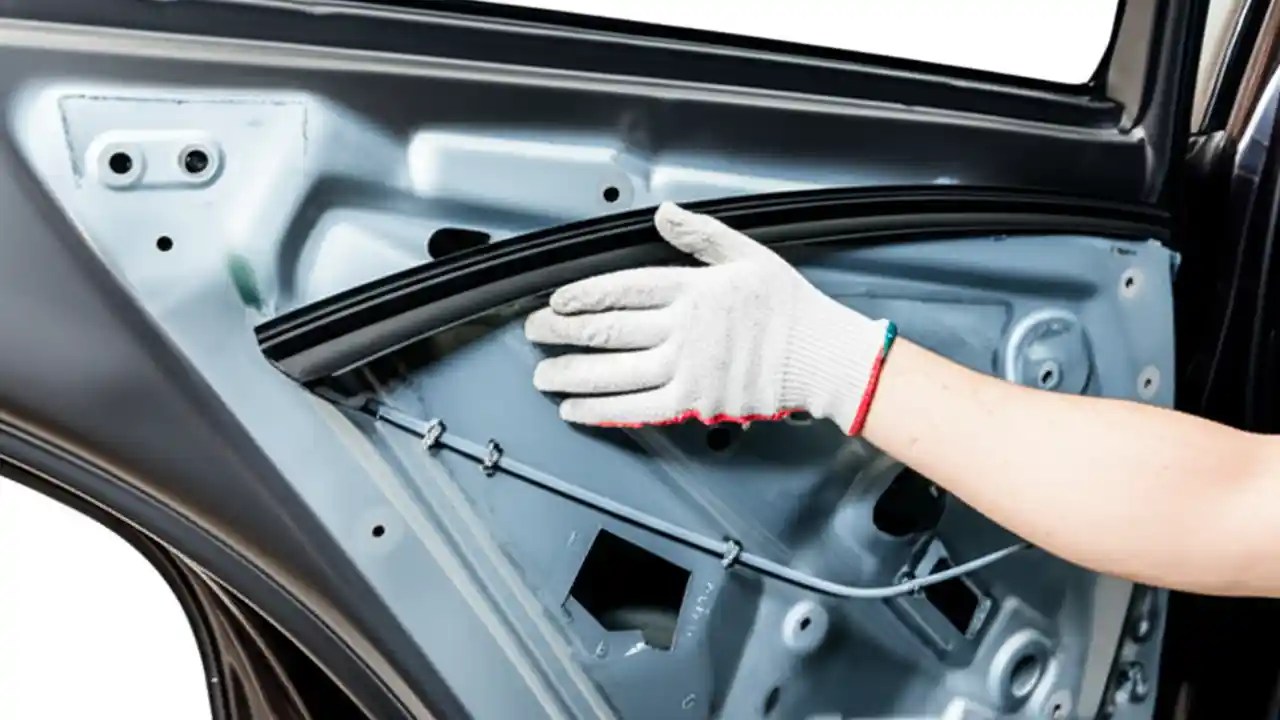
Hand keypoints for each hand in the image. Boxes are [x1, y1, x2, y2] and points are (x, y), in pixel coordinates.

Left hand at [524, 202, 894, 432]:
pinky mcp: (695, 404)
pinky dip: (601, 410)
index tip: (556, 298)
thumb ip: (701, 235)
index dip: (584, 294)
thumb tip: (663, 213)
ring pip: (614, 372)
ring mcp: (688, 369)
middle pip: (609, 329)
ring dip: (571, 374)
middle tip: (534, 331)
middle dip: (563, 331)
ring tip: (543, 375)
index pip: (623, 288)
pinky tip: (574, 410)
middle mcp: (684, 328)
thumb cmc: (791, 308)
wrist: (824, 358)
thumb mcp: (749, 254)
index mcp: (694, 289)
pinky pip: (636, 409)